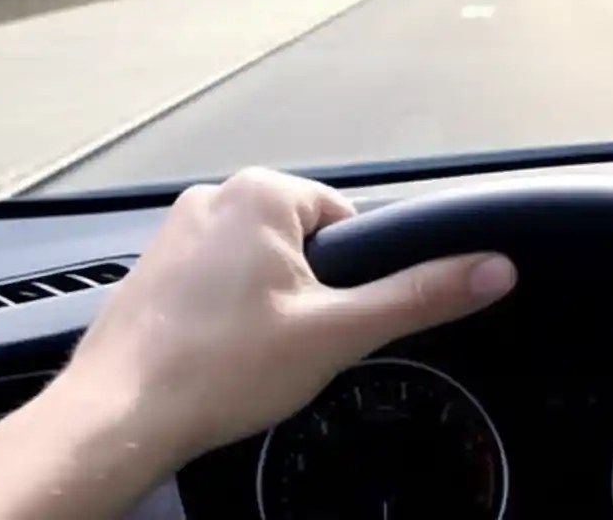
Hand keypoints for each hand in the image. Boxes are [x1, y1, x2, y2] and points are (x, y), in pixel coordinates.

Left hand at [56, 168, 516, 463]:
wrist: (119, 419)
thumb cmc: (218, 370)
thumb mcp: (340, 333)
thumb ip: (421, 295)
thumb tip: (493, 268)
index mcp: (261, 193)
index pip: (347, 221)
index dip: (351, 279)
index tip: (327, 320)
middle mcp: (214, 197)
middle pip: (305, 243)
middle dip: (309, 293)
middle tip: (288, 343)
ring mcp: (176, 232)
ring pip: (262, 265)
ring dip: (270, 305)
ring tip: (248, 352)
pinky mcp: (153, 268)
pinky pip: (219, 279)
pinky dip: (229, 313)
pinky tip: (218, 352)